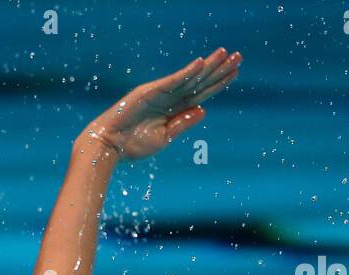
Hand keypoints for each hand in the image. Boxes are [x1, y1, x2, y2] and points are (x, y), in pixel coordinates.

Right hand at [78, 49, 240, 160]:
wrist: (109, 146)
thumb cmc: (133, 145)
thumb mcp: (164, 137)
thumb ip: (183, 123)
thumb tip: (203, 109)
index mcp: (174, 109)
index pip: (201, 93)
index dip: (219, 83)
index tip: (235, 72)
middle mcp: (170, 97)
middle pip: (200, 81)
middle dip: (219, 69)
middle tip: (239, 56)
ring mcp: (160, 92)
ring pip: (190, 78)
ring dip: (208, 66)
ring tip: (226, 54)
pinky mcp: (150, 91)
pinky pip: (173, 81)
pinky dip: (187, 72)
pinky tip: (201, 63)